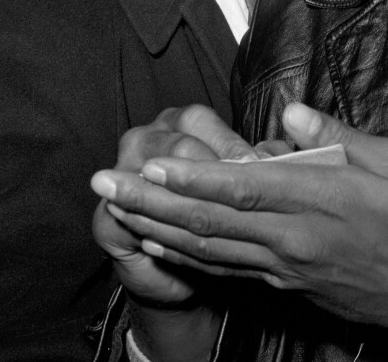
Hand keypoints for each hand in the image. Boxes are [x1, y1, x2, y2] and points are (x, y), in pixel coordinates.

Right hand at [92, 105, 260, 306]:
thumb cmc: (221, 209)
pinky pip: (125, 219)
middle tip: (238, 195)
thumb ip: (266, 160)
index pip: (201, 122)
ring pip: (150, 179)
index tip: (259, 168)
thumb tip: (282, 154)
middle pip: (176, 146)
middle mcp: (148, 137)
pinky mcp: (105, 216)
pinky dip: (150, 229)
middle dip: (210, 170)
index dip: (230, 146)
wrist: (180, 265)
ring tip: (209, 217)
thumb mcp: (246, 180)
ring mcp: (120, 173)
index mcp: (182, 121)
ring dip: (181, 200)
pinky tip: (170, 240)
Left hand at [98, 104, 387, 360]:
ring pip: (206, 249)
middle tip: (105, 181)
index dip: (190, 179)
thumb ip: (338, 136)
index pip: (242, 188)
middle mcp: (292, 240)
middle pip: (208, 221)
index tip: (148, 164)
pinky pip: (224, 271)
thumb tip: (289, 115)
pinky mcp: (286, 284)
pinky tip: (157, 248)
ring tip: (115, 208)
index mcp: (321, 203)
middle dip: (150, 202)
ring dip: (155, 228)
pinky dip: (184, 259)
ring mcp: (285, 267)